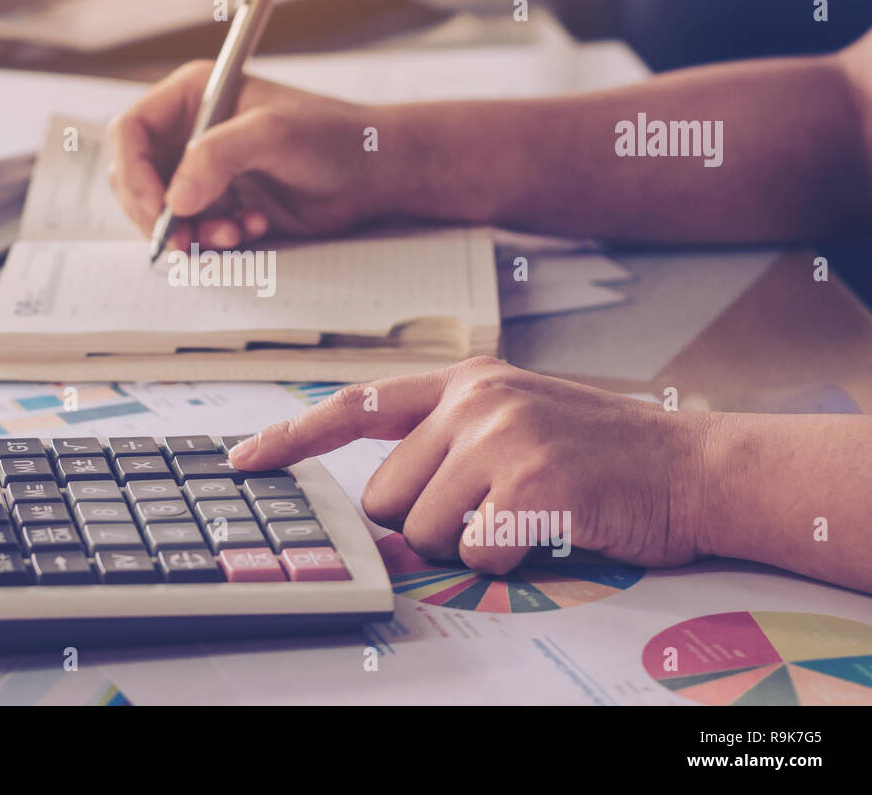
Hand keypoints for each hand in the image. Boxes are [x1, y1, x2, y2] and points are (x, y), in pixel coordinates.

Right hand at [105, 61, 414, 249]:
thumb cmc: (332, 138)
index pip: (131, 132)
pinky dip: (214, 238)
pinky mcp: (222, 202)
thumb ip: (218, 158)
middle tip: (182, 241)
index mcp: (194, 95)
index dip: (133, 173)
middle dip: (156, 213)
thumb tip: (174, 200)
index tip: (157, 210)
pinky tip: (253, 230)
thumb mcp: (273, 135)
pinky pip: (193, 229)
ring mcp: (205, 169)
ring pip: (162, 210)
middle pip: (135, 177)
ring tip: (231, 235)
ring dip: (190, 231)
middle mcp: (191, 130)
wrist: (374, 174)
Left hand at [229, 357, 714, 572]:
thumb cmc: (603, 455)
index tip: (245, 461)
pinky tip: (549, 528)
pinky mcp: (526, 486)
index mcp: (467, 381)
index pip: (356, 404)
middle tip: (493, 507)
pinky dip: (507, 559)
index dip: (293, 438)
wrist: (695, 468)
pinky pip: (474, 553)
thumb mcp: (518, 422)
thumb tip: (382, 512)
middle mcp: (475, 400)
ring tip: (527, 513)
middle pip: (386, 495)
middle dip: (425, 519)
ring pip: (424, 530)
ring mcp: (500, 439)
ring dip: (468, 541)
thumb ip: (446, 448)